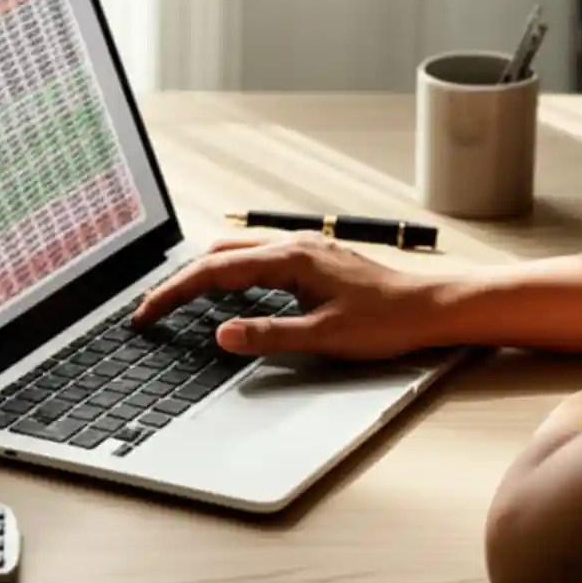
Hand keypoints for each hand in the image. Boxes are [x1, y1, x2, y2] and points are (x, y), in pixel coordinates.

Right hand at [130, 233, 445, 359]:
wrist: (435, 306)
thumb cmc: (388, 321)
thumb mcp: (324, 337)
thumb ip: (268, 335)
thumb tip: (220, 335)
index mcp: (289, 259)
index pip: (212, 272)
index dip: (173, 292)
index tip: (146, 312)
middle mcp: (292, 245)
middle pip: (216, 256)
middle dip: (178, 281)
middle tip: (151, 309)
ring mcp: (303, 248)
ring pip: (235, 253)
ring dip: (202, 274)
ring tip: (178, 299)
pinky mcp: (313, 258)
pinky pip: (255, 258)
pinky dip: (228, 273)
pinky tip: (228, 292)